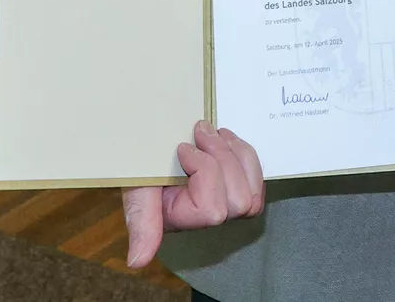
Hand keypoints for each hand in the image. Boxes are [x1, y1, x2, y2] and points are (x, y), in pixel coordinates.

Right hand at [121, 122, 264, 269]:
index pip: (212, 212)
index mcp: (178, 220)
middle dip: (222, 158)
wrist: (151, 138)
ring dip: (234, 153)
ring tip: (212, 133)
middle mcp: (203, 219)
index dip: (204, 172)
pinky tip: (226, 140)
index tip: (182, 149)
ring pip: (251, 192)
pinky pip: (256, 180)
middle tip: (200, 132)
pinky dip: (245, 154)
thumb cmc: (142, 161)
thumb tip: (137, 263)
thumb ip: (141, 221)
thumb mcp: (138, 186)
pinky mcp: (238, 189)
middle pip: (238, 202)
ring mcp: (224, 205)